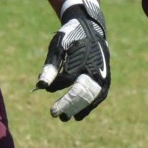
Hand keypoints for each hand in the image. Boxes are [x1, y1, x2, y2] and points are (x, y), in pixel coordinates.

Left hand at [37, 0, 109, 119]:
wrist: (91, 29)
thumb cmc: (70, 38)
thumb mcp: (57, 48)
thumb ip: (50, 67)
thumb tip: (41, 86)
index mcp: (81, 59)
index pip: (66, 79)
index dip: (55, 86)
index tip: (46, 88)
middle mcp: (94, 69)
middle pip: (80, 92)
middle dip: (67, 104)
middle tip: (54, 114)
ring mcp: (102, 75)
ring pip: (91, 97)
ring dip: (78, 109)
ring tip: (66, 118)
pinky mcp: (106, 80)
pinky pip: (99, 96)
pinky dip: (89, 106)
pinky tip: (79, 115)